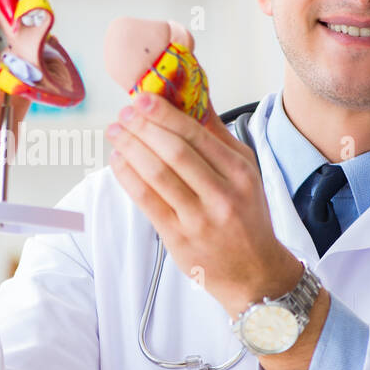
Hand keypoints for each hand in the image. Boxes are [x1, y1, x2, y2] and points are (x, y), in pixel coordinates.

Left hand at [106, 91, 297, 319]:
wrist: (254, 273)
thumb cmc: (247, 216)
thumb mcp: (245, 172)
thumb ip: (218, 135)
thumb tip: (194, 96)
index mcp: (241, 173)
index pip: (197, 135)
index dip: (164, 114)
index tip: (142, 98)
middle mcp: (223, 195)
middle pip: (174, 152)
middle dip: (143, 127)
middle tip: (123, 113)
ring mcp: (200, 219)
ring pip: (157, 175)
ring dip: (131, 148)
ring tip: (115, 133)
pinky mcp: (179, 238)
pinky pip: (147, 201)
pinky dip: (128, 176)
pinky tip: (118, 161)